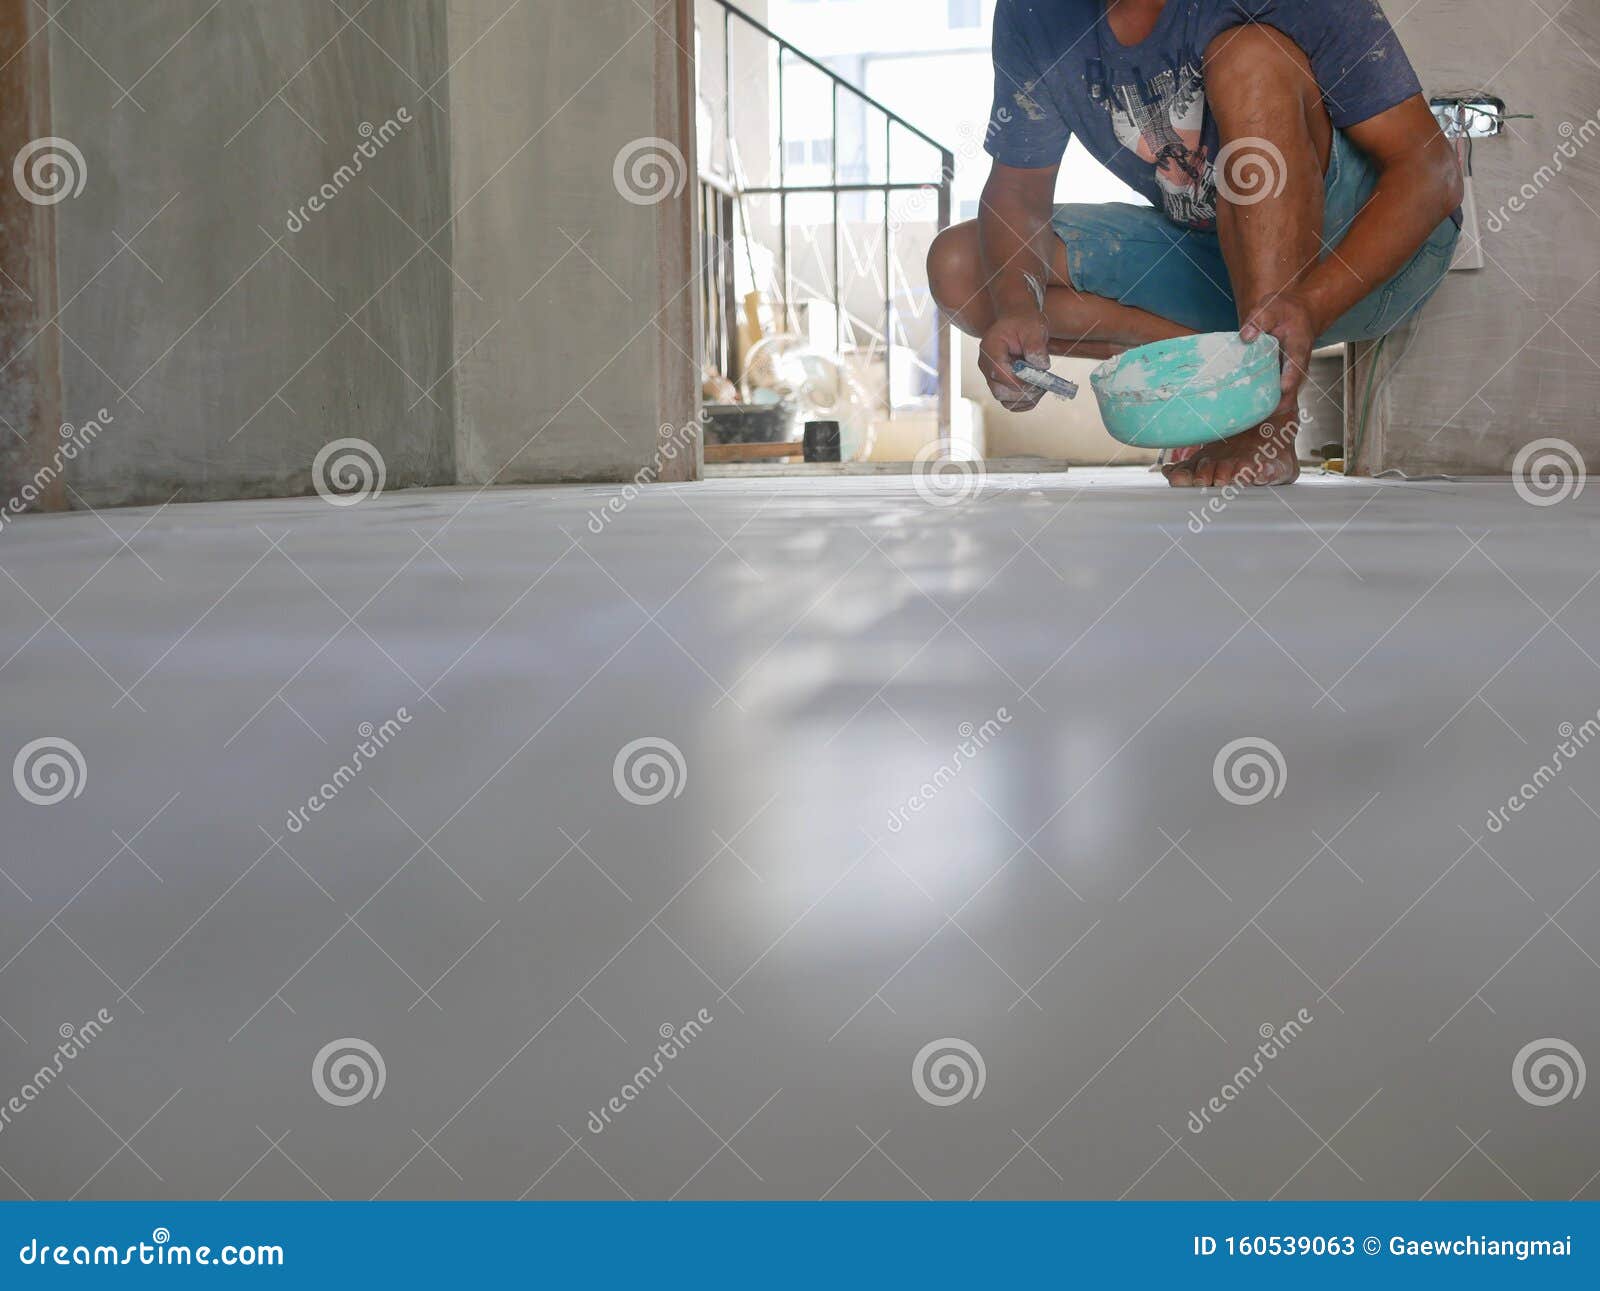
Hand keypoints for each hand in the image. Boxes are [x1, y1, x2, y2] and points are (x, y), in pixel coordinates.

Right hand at [978, 312, 1051, 411]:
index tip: (1038, 380)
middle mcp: (986, 365)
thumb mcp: (1033, 327)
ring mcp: (991, 377)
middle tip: (1044, 384)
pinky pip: (1010, 402)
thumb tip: (1041, 366)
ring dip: (1026, 398)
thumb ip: (1036, 345)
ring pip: (1005, 400)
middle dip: (1024, 392)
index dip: (1018, 381)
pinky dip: (1024, 402)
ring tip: (1043, 386)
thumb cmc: (1024, 322)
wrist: (1018, 321)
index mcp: (990, 348)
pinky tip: (1037, 392)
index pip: (998, 372)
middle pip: (1000, 391)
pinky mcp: (1001, 385)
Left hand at [1240, 293, 1316, 420]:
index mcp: (1298, 348)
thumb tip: (1246, 336)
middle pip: (1290, 393)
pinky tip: (1242, 413)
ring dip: (1267, 410)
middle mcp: (1297, 367)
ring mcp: (1289, 376)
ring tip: (1244, 419)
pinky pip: (1273, 397)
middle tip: (1253, 416)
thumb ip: (1259, 320)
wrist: (1299, 314)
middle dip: (1275, 406)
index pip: (1296, 367)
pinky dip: (1261, 405)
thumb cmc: (1285, 311)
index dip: (1289, 379)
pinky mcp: (1280, 380)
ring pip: (1282, 400)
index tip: (1283, 389)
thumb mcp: (1271, 308)